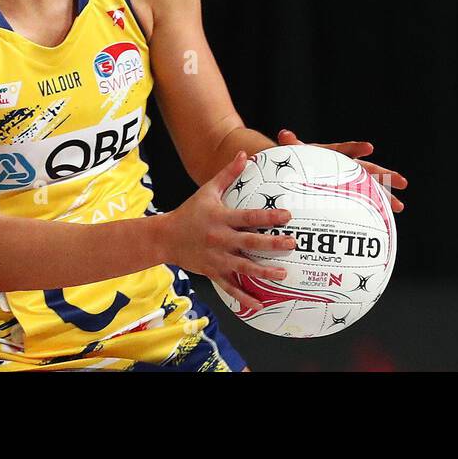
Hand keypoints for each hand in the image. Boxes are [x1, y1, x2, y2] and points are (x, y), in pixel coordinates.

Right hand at [164, 150, 298, 310]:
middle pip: (249, 242)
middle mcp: (220, 238)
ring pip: (243, 267)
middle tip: (292, 244)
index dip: (268, 216)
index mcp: (221, 218)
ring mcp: (216, 258)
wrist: (165, 237)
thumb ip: (227, 174)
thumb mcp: (207, 191)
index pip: (248, 217)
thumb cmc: (189, 212)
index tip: (287, 215)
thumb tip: (243, 154)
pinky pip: (230, 287)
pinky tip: (259, 304)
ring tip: (282, 274)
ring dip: (263, 272)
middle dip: (272, 244)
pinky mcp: (213, 272)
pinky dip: (243, 297)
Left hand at [275, 128, 407, 211]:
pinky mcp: (350, 193)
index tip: (369, 148)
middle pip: (369, 170)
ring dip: (387, 196)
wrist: (299, 170)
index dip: (357, 148)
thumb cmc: (299, 161)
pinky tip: (387, 222)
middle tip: (402, 181)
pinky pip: (365, 202)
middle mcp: (347, 166)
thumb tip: (284, 134)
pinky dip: (375, 210)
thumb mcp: (296, 153)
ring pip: (373, 187)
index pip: (346, 150)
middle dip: (385, 175)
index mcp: (334, 154)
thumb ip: (292, 144)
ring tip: (400, 207)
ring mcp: (351, 180)